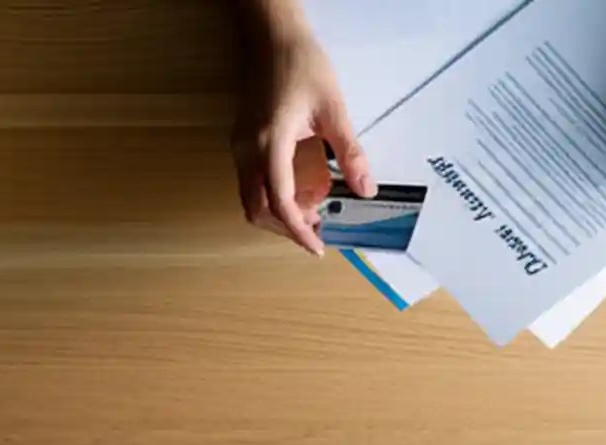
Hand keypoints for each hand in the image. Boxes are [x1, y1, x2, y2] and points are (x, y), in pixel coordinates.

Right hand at [233, 29, 376, 255]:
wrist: (271, 37)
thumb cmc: (302, 65)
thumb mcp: (334, 109)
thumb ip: (349, 153)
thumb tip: (365, 189)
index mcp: (270, 143)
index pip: (279, 202)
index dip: (297, 230)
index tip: (316, 246)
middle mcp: (247, 150)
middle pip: (257, 209)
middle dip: (285, 227)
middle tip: (317, 231)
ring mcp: (240, 146)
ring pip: (250, 198)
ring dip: (278, 212)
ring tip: (312, 210)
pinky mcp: (241, 141)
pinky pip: (250, 181)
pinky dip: (272, 195)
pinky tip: (300, 186)